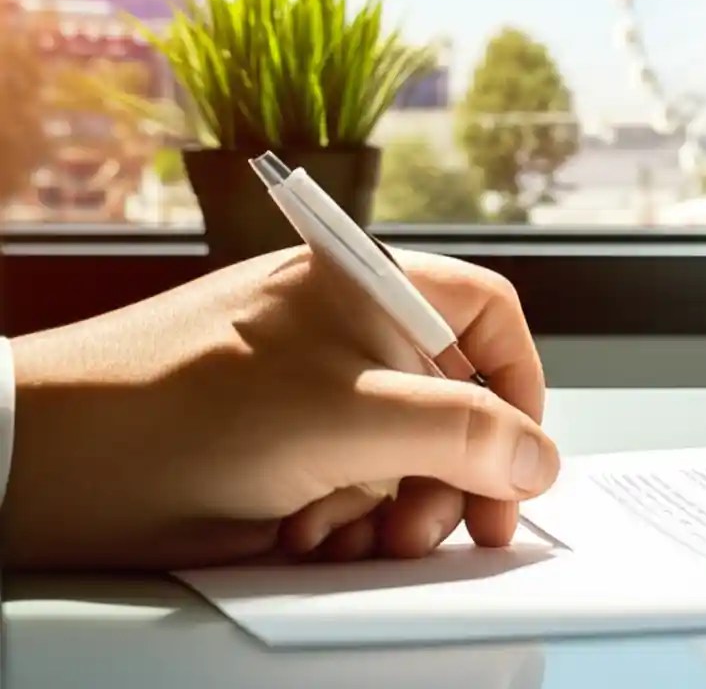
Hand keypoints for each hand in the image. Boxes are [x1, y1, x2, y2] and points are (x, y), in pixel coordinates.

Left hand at [2, 246, 558, 568]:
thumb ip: (464, 433)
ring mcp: (319, 391)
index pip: (488, 318)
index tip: (521, 458)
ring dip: (395, 508)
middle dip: (454, 474)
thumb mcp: (351, 417)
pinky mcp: (289, 447)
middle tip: (445, 527)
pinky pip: (359, 487)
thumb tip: (538, 456)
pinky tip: (304, 532)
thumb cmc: (184, 409)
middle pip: (457, 401)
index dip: (519, 386)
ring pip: (409, 456)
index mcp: (370, 285)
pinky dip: (347, 520)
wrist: (54, 466)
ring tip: (348, 533)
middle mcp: (350, 332)